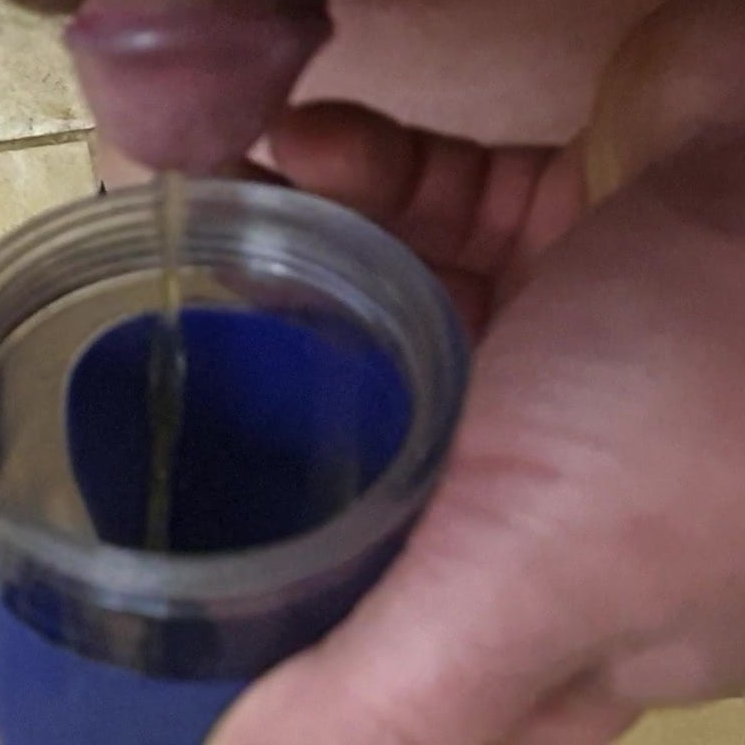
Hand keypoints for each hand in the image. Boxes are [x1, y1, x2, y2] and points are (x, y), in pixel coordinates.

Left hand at [210, 102, 744, 743]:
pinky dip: (368, 175)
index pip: (419, 672)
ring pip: (396, 324)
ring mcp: (584, 349)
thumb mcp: (537, 575)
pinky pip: (442, 203)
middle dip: (262, 426)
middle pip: (380, 484)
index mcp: (588, 612)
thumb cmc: (703, 393)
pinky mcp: (581, 216)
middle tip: (144, 374)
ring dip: (294, 270)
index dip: (302, 652)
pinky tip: (303, 144)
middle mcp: (585, 493)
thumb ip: (395, 697)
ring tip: (199, 218)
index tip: (170, 600)